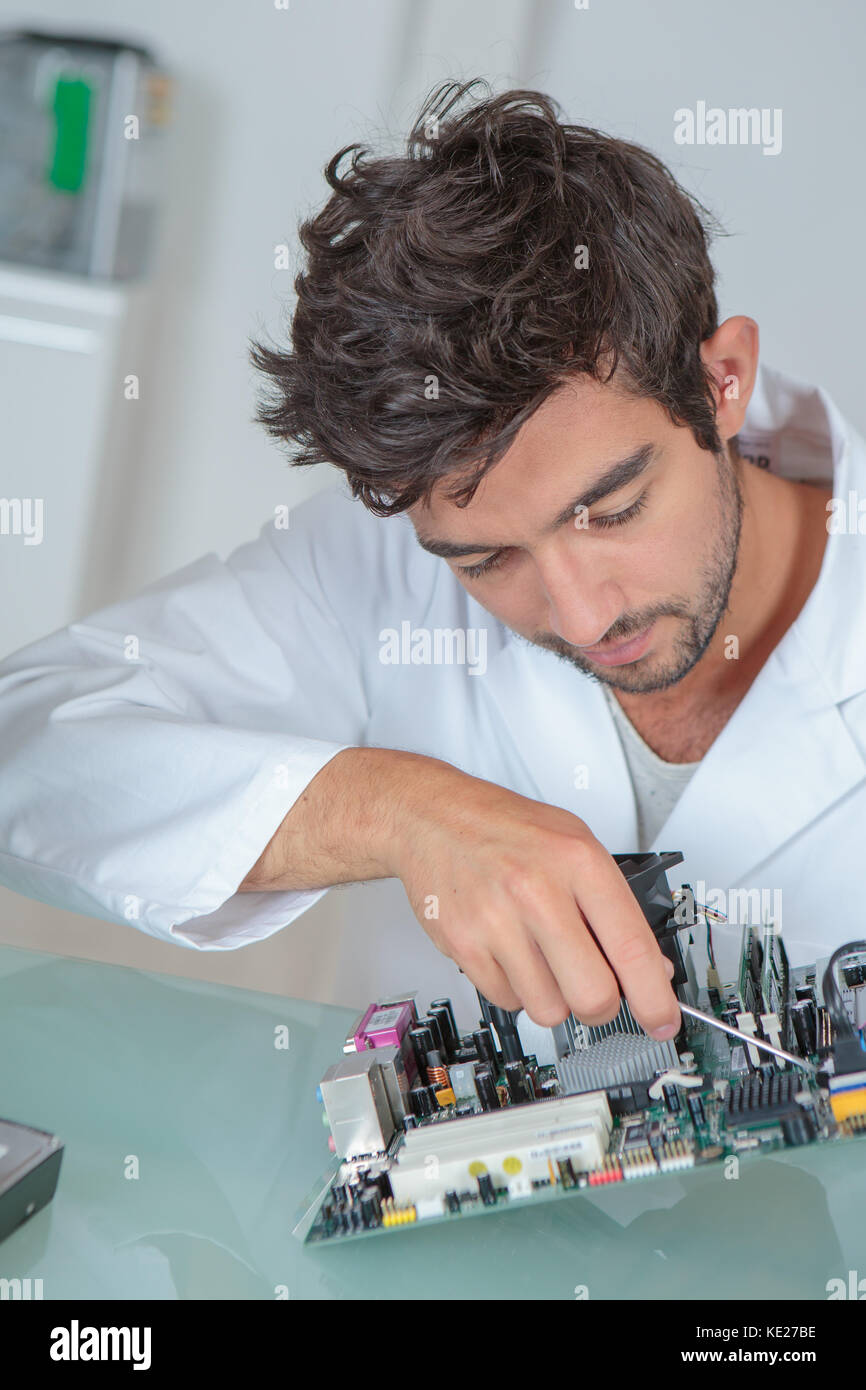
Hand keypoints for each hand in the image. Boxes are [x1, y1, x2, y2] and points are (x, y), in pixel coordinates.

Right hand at [388, 762, 680, 1039]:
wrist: (433, 817)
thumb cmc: (508, 830)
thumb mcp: (575, 844)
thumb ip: (614, 904)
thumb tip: (650, 970)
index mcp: (577, 861)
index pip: (632, 946)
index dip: (655, 998)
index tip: (663, 1021)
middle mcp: (537, 890)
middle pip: (593, 995)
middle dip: (601, 1005)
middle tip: (596, 991)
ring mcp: (496, 920)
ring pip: (549, 1009)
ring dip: (553, 996)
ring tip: (541, 956)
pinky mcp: (463, 944)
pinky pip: (506, 1001)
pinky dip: (514, 988)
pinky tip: (509, 951)